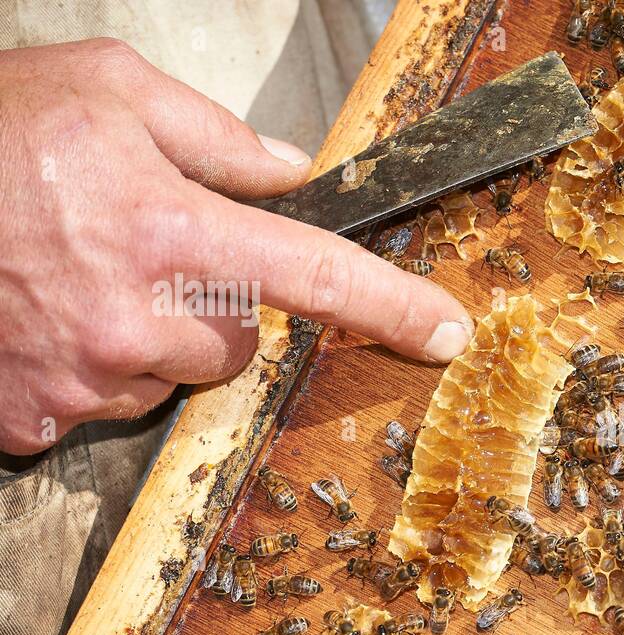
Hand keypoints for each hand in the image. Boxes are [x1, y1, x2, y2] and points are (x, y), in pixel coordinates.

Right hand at [0, 39, 472, 454]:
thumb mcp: (105, 90)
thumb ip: (215, 135)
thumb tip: (291, 172)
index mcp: (171, 231)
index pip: (316, 275)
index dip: (393, 305)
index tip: (446, 331)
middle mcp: (137, 319)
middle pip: (238, 343)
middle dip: (212, 305)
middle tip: (139, 252)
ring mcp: (82, 379)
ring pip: (172, 375)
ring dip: (148, 337)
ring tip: (73, 276)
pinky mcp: (34, 418)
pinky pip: (100, 403)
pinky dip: (85, 367)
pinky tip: (38, 316)